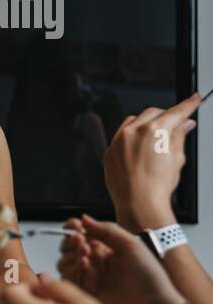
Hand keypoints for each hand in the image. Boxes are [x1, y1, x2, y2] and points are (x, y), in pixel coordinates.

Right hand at [56, 214, 184, 303]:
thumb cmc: (150, 279)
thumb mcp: (132, 246)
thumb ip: (107, 230)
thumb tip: (84, 218)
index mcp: (106, 249)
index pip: (81, 234)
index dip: (73, 228)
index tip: (75, 226)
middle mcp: (94, 263)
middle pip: (67, 248)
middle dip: (71, 242)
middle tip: (81, 241)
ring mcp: (88, 279)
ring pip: (64, 264)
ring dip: (72, 257)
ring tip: (86, 257)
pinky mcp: (83, 295)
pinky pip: (68, 281)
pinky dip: (75, 273)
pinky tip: (87, 271)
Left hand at [103, 92, 198, 230]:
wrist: (138, 203)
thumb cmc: (157, 185)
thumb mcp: (176, 158)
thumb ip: (179, 136)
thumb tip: (184, 124)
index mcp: (154, 131)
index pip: (175, 111)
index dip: (188, 105)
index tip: (194, 99)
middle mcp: (133, 131)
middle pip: (154, 113)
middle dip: (166, 116)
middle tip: (176, 125)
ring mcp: (118, 140)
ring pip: (134, 120)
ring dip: (146, 123)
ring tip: (156, 139)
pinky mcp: (109, 150)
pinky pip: (121, 135)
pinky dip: (132, 135)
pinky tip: (140, 147)